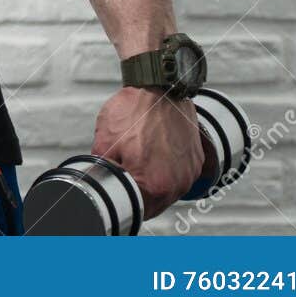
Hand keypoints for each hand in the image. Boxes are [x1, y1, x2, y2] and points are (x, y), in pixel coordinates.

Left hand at [92, 86, 204, 219]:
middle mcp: (177, 183)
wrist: (159, 84)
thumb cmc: (133, 111)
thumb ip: (102, 171)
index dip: (127, 206)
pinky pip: (182, 175)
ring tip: (143, 167)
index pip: (139, 212)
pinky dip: (170, 172)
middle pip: (156, 205)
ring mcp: (190, 171)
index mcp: (153, 185)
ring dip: (157, 186)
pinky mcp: (197, 158)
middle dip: (142, 198)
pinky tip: (157, 158)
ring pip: (171, 191)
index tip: (120, 200)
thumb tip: (99, 183)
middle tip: (128, 184)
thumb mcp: (104, 142)